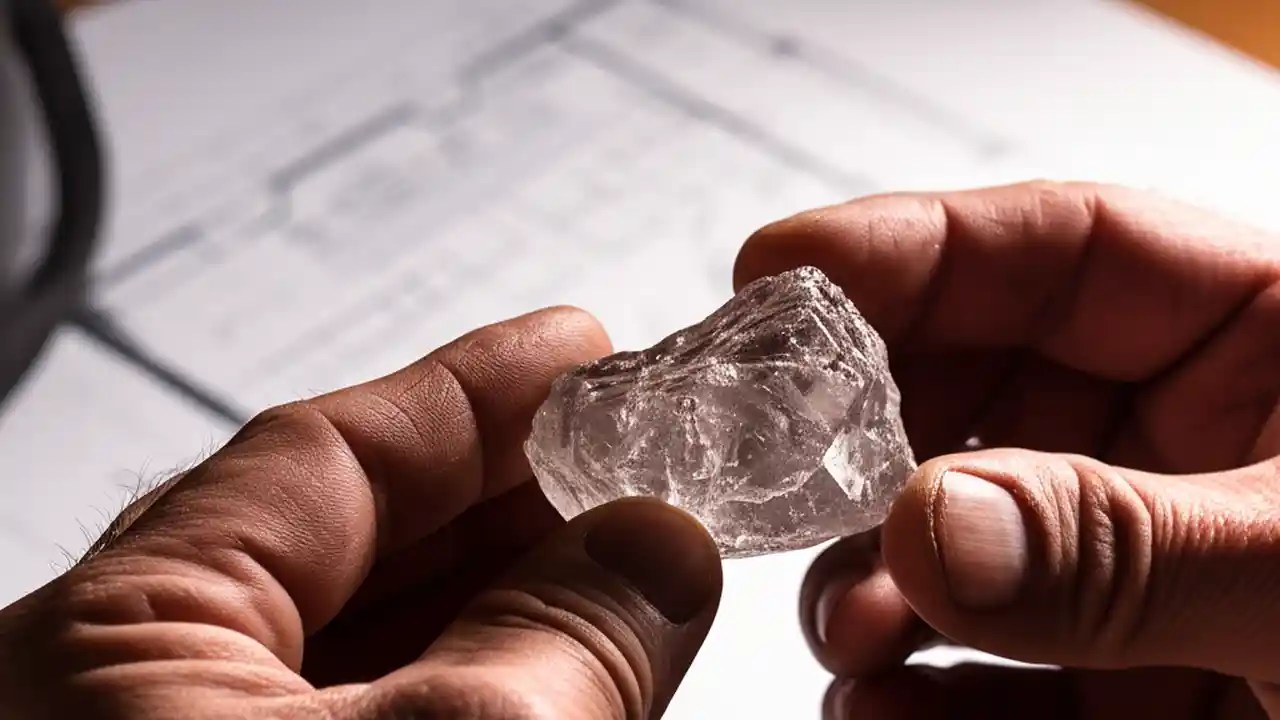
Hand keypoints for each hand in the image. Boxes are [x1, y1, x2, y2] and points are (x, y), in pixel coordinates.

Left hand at [0, 308, 721, 718]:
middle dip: (513, 488)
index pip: (314, 459)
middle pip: (356, 543)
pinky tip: (587, 652)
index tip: (582, 348)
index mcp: (107, 654)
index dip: (470, 395)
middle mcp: (146, 702)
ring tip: (639, 540)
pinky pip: (404, 715)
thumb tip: (660, 547)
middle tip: (640, 444)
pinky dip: (505, 682)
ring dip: (524, 590)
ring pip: (390, 641)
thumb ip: (554, 648)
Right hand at [737, 181, 1279, 717]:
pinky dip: (924, 695)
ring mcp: (1146, 574)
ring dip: (883, 584)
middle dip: (873, 438)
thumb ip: (1139, 547)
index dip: (909, 247)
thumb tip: (928, 527)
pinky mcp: (1129, 686)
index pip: (1063, 251)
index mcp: (1271, 347)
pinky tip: (883, 712)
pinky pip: (995, 671)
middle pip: (982, 393)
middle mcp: (1189, 451)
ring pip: (966, 542)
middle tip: (781, 475)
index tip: (773, 272)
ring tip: (848, 629)